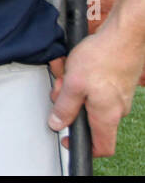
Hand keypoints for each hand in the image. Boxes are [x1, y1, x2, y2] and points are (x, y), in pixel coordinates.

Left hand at [48, 18, 143, 156]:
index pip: (103, 147)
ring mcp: (119, 95)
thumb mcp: (73, 84)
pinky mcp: (118, 82)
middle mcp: (117, 109)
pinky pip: (96, 86)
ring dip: (73, 87)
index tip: (68, 138)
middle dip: (70, 104)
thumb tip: (58, 124)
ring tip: (66, 70)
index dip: (84, 147)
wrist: (125, 35)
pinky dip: (82, 78)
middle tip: (59, 87)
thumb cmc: (103, 57)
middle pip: (89, 118)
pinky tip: (75, 64)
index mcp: (107, 116)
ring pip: (90, 99)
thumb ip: (65, 107)